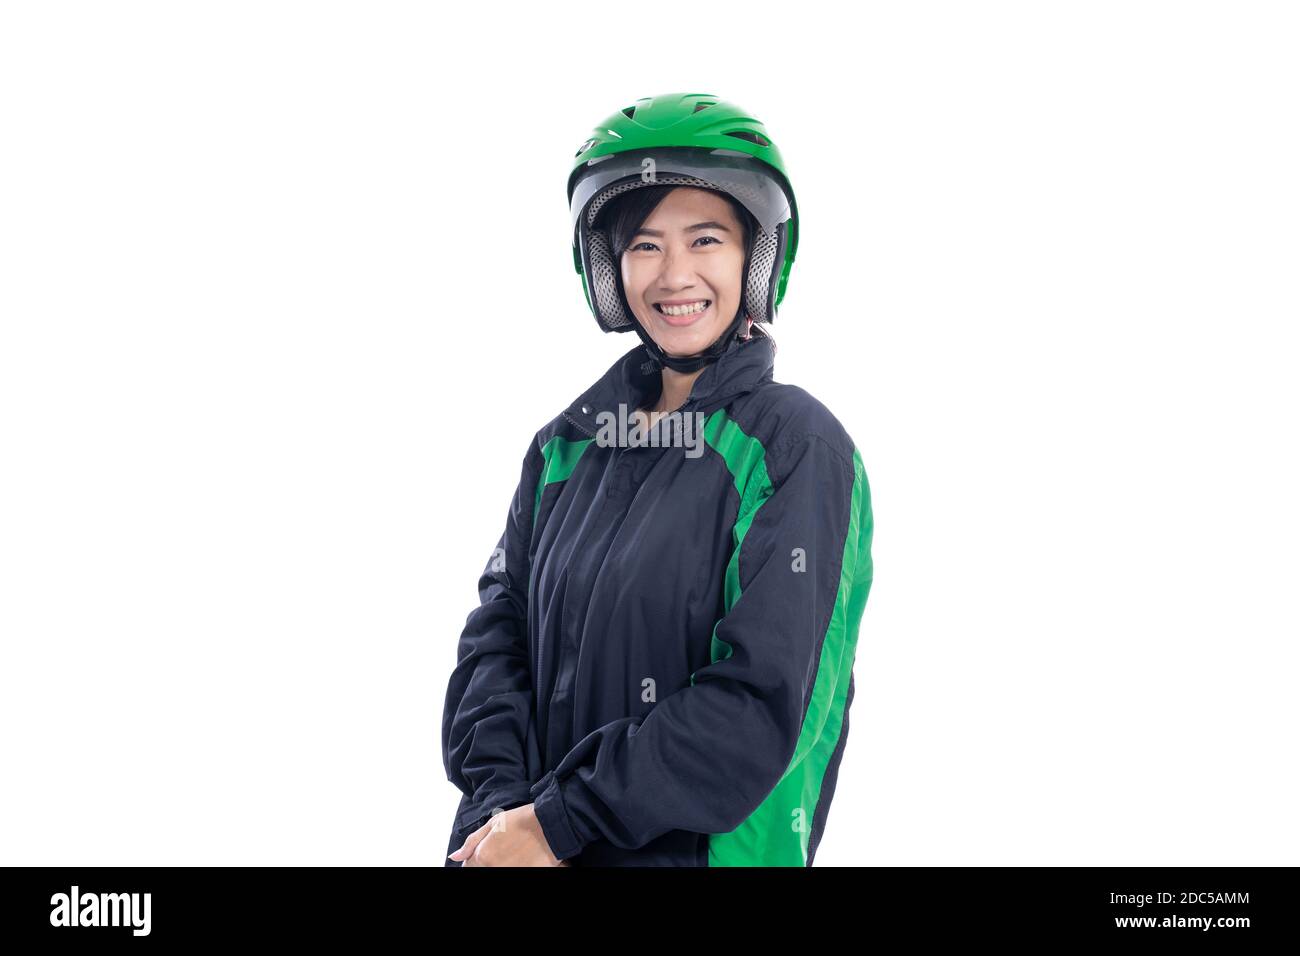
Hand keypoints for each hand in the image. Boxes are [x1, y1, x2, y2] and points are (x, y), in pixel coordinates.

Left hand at [448, 803, 568, 866]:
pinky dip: (515, 866)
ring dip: (501, 864)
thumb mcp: (493, 824)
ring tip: (513, 854)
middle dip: (489, 861)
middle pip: (482, 870)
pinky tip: (521, 858)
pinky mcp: (525, 875)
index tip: (488, 850)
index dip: (475, 858)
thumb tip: (454, 856)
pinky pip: (512, 874)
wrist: (550, 825)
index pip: (469, 866)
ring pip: (497, 871)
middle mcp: (493, 868)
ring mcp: (509, 873)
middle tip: (503, 851)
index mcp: (483, 856)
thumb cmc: (522, 820)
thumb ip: (471, 842)